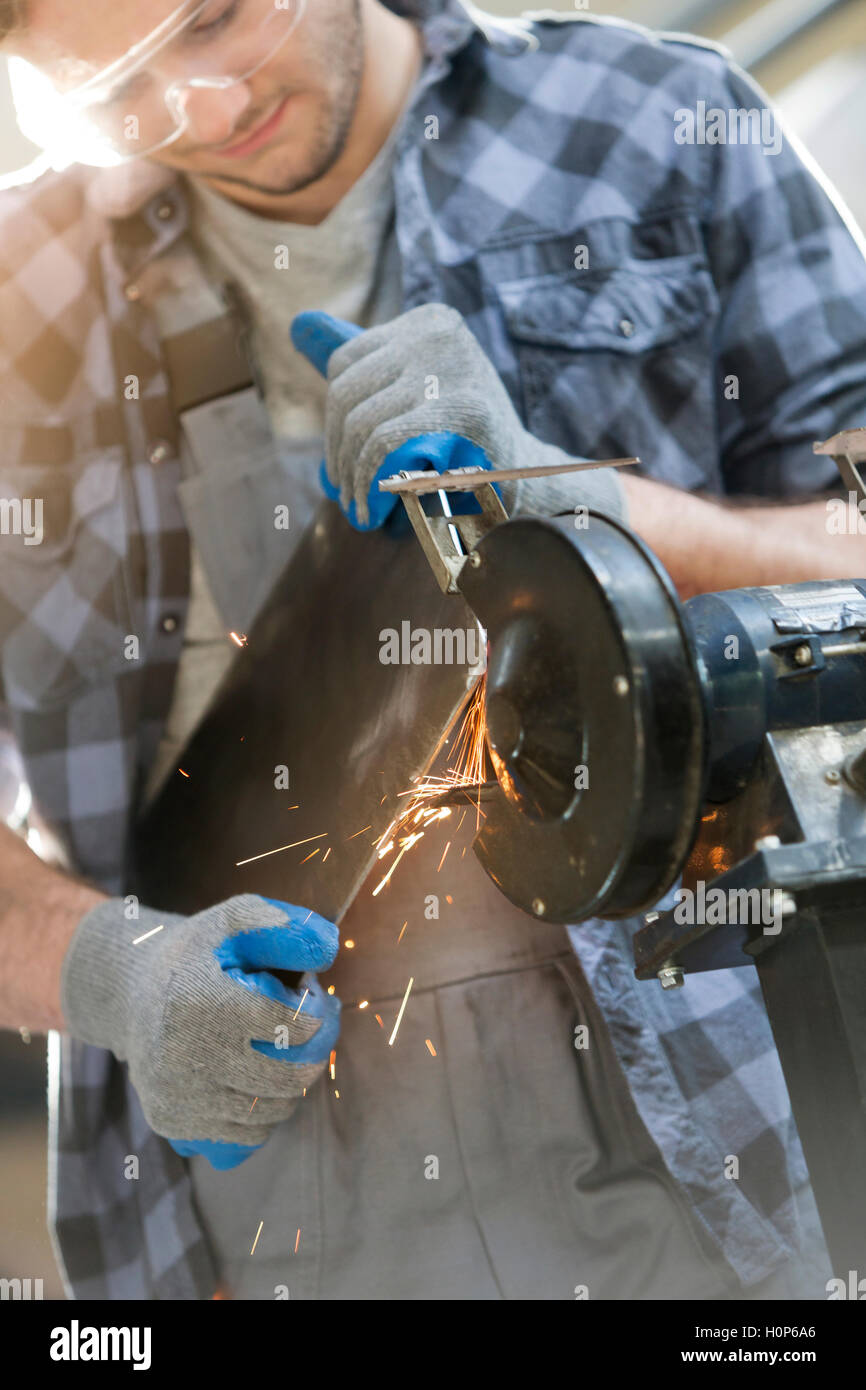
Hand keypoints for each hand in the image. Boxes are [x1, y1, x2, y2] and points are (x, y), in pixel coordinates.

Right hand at [61, 894, 339, 1168]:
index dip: (316, 1017)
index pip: (290, 1026)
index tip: (316, 1005)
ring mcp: (178, 1093)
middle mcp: (188, 1054)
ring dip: (290, 1091)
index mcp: (204, 1002)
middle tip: (313, 1041)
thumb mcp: (233, 921)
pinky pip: (241, 1134)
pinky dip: (262, 1115)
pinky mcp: (171, 1120)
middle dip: (311, 1059)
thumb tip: (330, 946)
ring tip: (286, 1060)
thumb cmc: (194, 955)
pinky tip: (259, 1086)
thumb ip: (283, 927)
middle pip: (284, 1078)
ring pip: (266, 1111)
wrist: (127, 993)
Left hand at [292, 303, 626, 530]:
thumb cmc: (465, 442)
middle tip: (345, 495)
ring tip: (358, 509)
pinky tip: (373, 508)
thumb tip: (299, 324)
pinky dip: (370, 482)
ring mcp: (456, 367)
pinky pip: (386, 444)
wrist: (531, 483)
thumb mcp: (415, 391)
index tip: (342, 461)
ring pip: (362, 424)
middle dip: (337, 454)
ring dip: (352, 478)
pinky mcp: (467, 410)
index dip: (334, 421)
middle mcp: (441, 333)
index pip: (345, 362)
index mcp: (429, 321)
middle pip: (347, 394)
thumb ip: (363, 362)